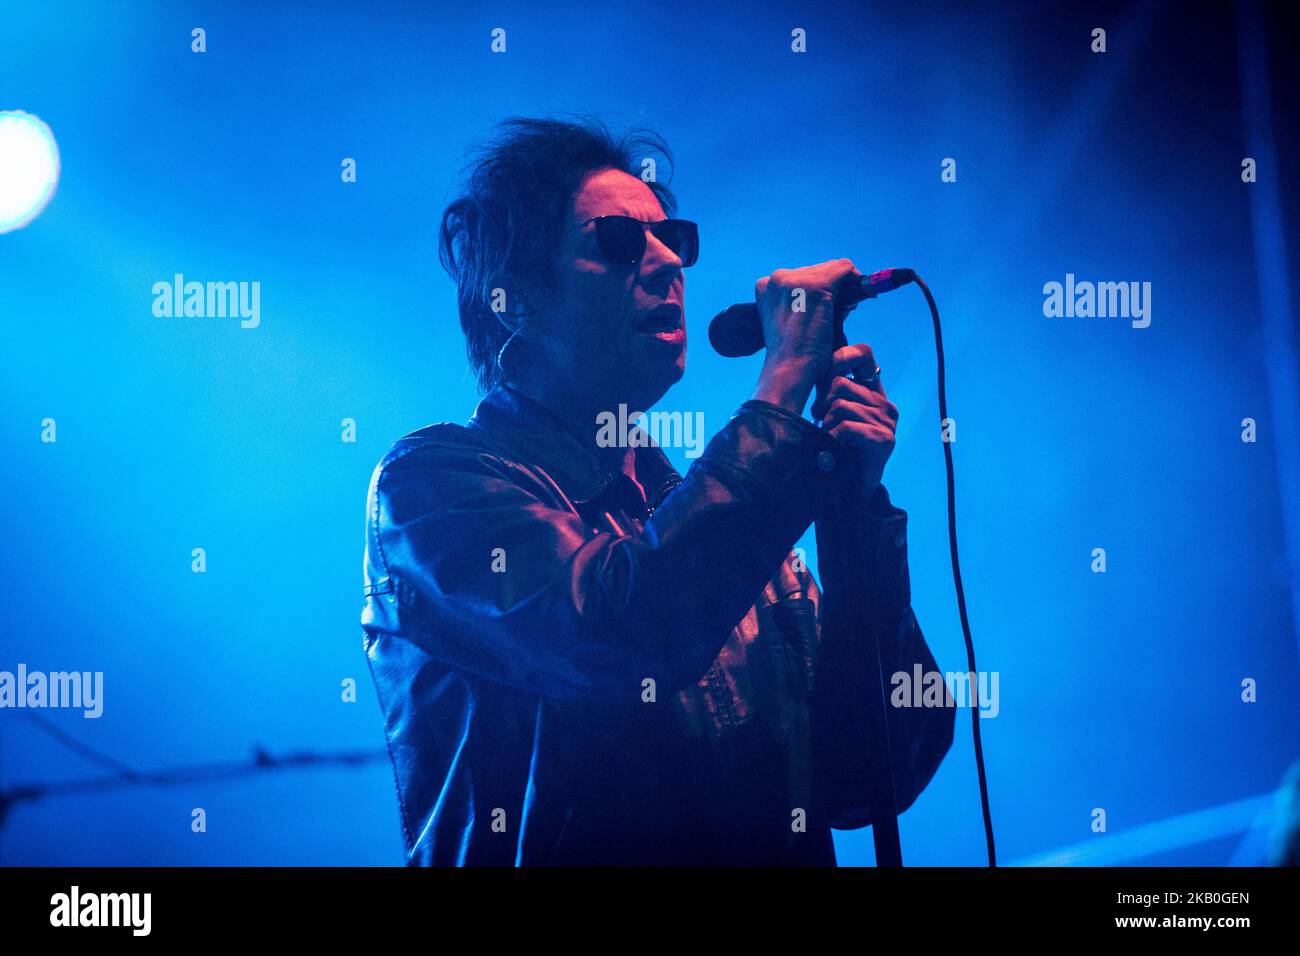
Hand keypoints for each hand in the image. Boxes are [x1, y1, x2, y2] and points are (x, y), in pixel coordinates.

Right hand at [750, 258, 861, 414]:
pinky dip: (855, 280)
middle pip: (817, 270)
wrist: (790, 369)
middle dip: (832, 287)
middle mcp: (777, 278)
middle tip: (839, 312)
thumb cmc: (792, 354)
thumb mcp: (789, 321)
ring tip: (843, 312)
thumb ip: (800, 303)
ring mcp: (795, 280)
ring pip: (832, 268)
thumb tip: (835, 294)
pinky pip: (845, 269)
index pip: (801, 275)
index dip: (817, 289)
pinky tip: (857, 300)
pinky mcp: (816, 285)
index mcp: (765, 286)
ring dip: (843, 287)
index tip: (825, 307)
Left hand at [813, 344, 896, 495]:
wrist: (847, 493)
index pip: (863, 354)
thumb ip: (829, 391)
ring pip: (839, 406)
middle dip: (823, 406)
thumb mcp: (829, 415)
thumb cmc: (833, 453)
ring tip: (832, 442)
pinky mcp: (884, 440)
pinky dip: (834, 440)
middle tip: (825, 427)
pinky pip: (846, 427)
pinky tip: (837, 451)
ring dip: (827, 427)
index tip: (825, 377)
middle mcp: (885, 405)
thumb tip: (813, 364)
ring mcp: (888, 422)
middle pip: (839, 384)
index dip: (841, 357)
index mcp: (874, 394)